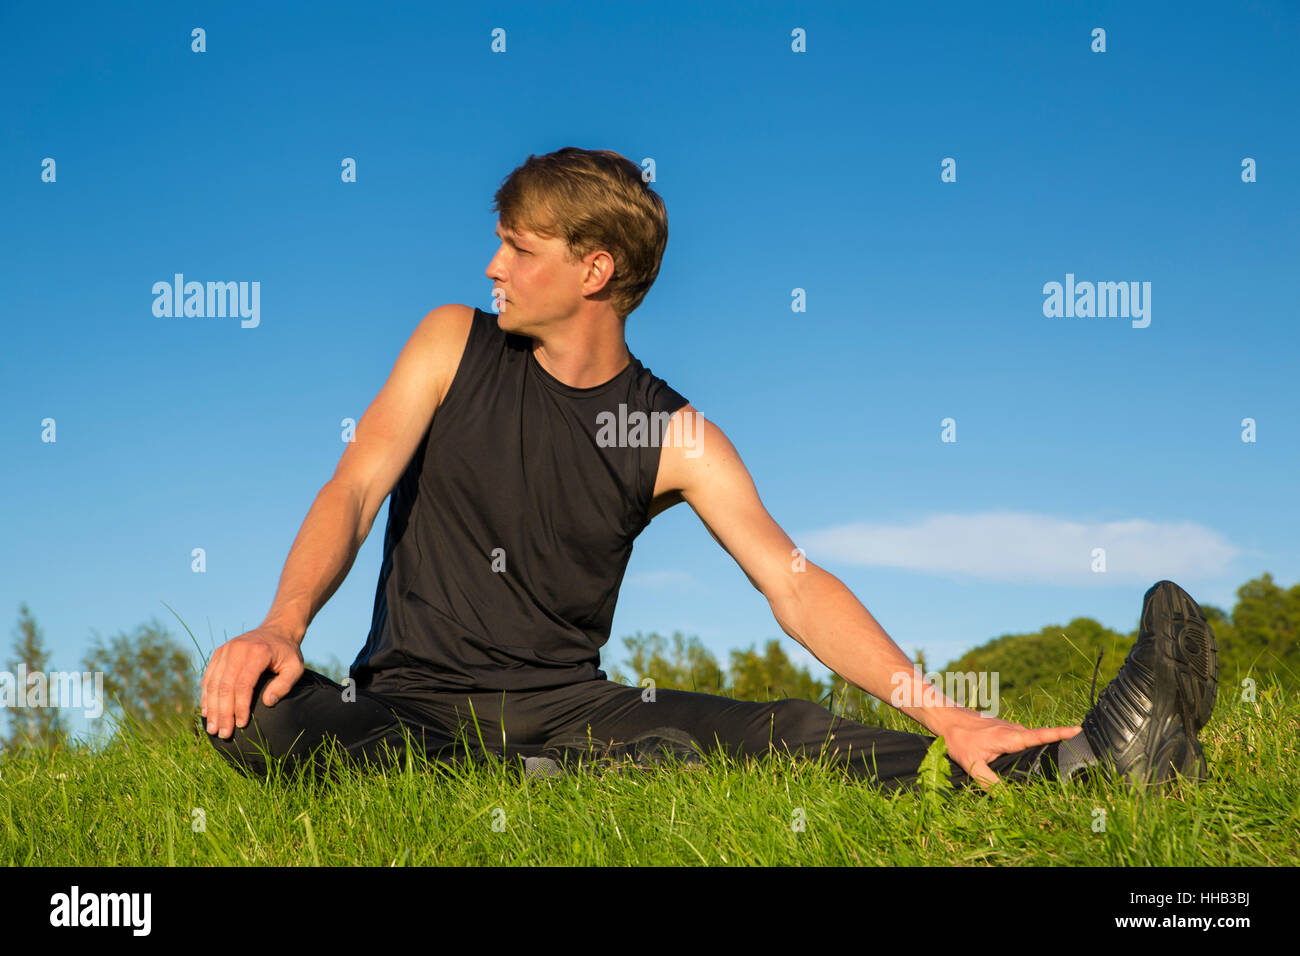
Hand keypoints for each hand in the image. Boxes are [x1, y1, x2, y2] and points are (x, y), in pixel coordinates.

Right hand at [200, 624, 304, 738]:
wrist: (277, 630)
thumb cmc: (287, 653)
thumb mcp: (295, 667)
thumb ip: (284, 685)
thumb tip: (267, 703)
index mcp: (257, 652)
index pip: (243, 685)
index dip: (240, 707)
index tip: (242, 725)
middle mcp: (237, 650)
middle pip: (225, 687)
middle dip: (223, 713)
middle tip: (224, 734)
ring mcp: (225, 650)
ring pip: (213, 684)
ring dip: (212, 708)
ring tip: (213, 729)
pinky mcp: (219, 653)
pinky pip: (208, 677)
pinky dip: (206, 696)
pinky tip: (206, 712)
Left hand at [938, 711, 1081, 790]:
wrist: (947, 719)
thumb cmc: (959, 739)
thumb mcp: (972, 764)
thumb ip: (990, 783)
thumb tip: (1008, 800)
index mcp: (1010, 737)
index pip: (1040, 735)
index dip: (1060, 733)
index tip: (1078, 729)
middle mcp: (1015, 730)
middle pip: (1040, 741)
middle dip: (1057, 747)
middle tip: (1073, 759)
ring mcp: (1011, 728)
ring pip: (1030, 741)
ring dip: (1040, 750)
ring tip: (1054, 762)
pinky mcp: (1007, 730)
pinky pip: (1022, 740)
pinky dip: (1027, 748)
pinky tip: (1026, 759)